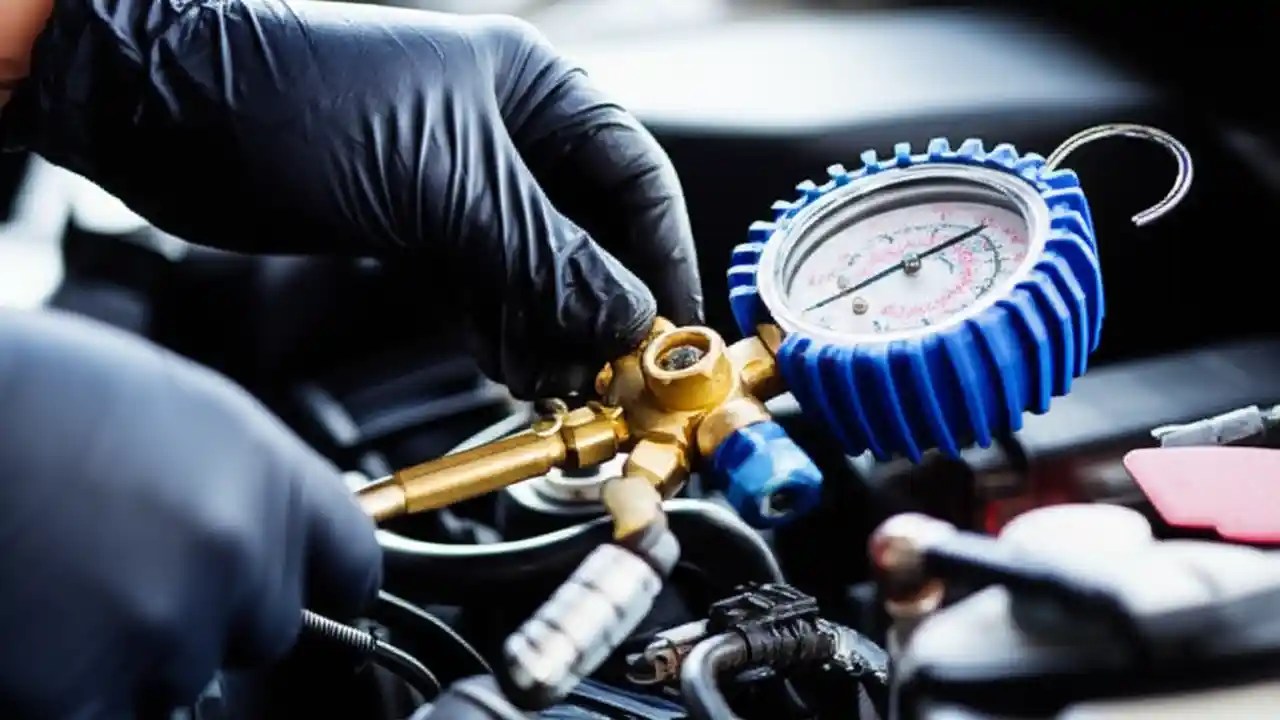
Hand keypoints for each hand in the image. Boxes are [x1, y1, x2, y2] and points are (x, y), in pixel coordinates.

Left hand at [0, 1, 702, 397]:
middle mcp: (507, 135)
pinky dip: (504, 330)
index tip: (673, 328)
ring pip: (540, 270)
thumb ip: (543, 255)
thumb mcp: (442, 185)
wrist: (166, 110)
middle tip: (612, 373)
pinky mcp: (417, 227)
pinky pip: (486, 288)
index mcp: (534, 92)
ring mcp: (461, 184)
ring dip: (554, 329)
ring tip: (558, 382)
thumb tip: (626, 312)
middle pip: (592, 233)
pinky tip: (511, 366)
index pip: (634, 177)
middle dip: (605, 306)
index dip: (661, 256)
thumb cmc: (298, 102)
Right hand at [0, 310, 380, 717]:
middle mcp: (238, 560)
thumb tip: (280, 522)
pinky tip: (46, 630)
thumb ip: (251, 477)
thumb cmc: (45, 393)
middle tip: (136, 562)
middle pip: (269, 628)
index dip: (330, 578)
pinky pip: (113, 714)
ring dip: (141, 650)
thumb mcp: (185, 406)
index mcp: (272, 482)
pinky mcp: (82, 688)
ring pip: (187, 675)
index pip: (355, 564)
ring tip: (73, 581)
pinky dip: (79, 690)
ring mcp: (166, 628)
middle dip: (216, 610)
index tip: (323, 588)